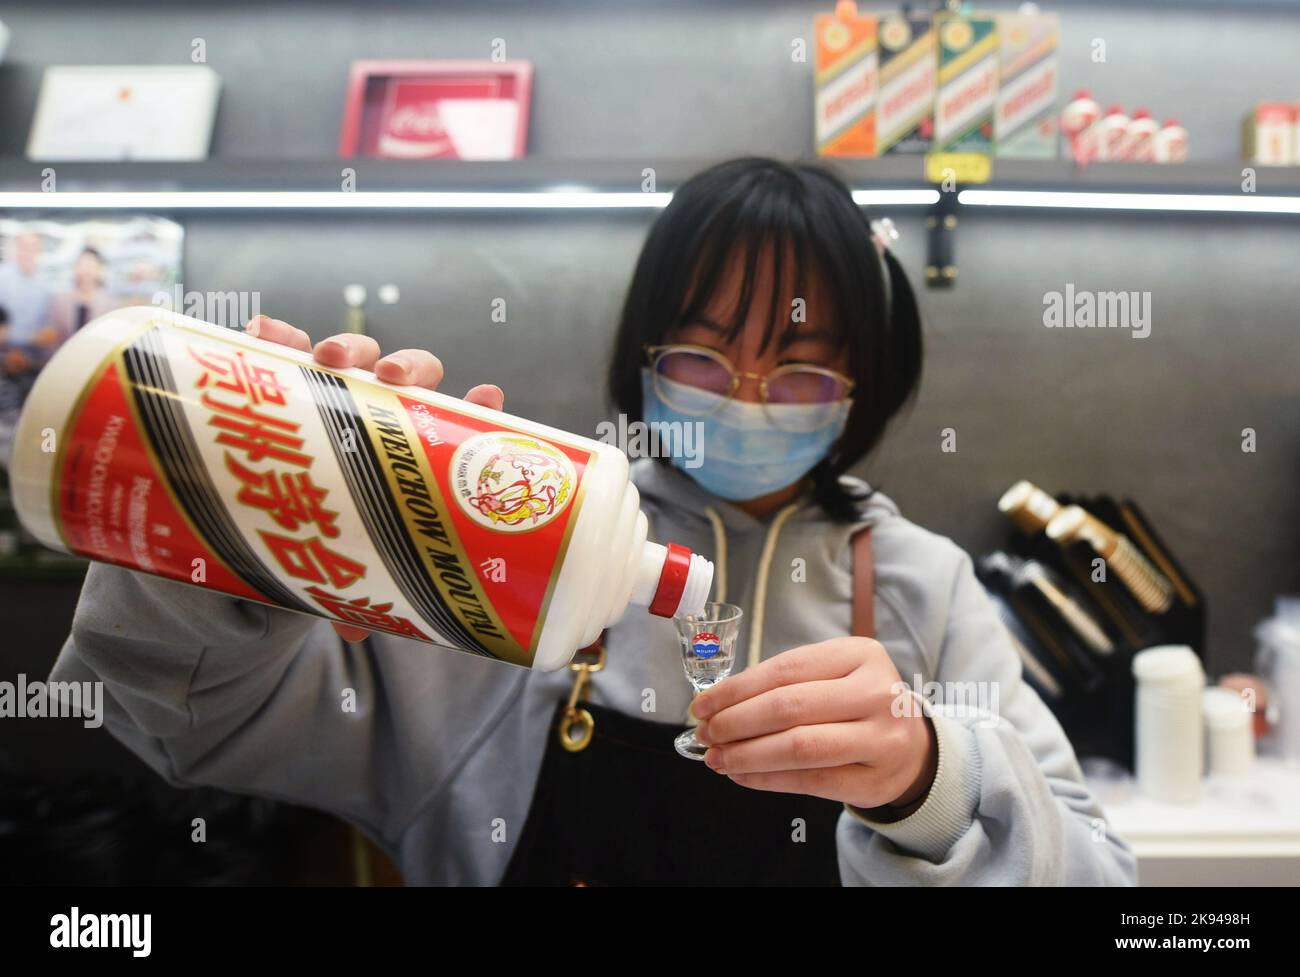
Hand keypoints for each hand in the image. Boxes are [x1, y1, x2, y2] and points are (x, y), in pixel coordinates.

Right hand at [242, 314, 505, 642]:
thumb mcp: (351, 555)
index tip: (489, 395)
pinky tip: (260, 337)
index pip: (458, 417)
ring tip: (330, 360)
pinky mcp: (283, 378)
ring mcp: (334, 387)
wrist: (276, 502)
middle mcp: (382, 407)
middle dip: (408, 366)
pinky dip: (272, 338)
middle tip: (393, 380)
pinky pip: (278, 349)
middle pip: (410, 372)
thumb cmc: (335, 526)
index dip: (478, 405)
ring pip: (354, 355)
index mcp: (415, 445)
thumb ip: (359, 582)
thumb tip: (356, 628)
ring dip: (347, 348)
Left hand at [690, 637, 937, 813]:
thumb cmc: (857, 703)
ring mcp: (881, 739)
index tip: (702, 705)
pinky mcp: (875, 780)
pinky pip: (810, 782)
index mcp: (861, 655)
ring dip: (746, 755)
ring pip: (799, 748)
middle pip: (789, 708)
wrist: (912, 746)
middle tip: (705, 734)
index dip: (736, 690)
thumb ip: (784, 683)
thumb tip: (718, 706)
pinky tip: (743, 775)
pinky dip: (767, 779)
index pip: (785, 670)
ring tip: (717, 758)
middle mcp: (877, 693)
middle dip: (735, 722)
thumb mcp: (833, 675)